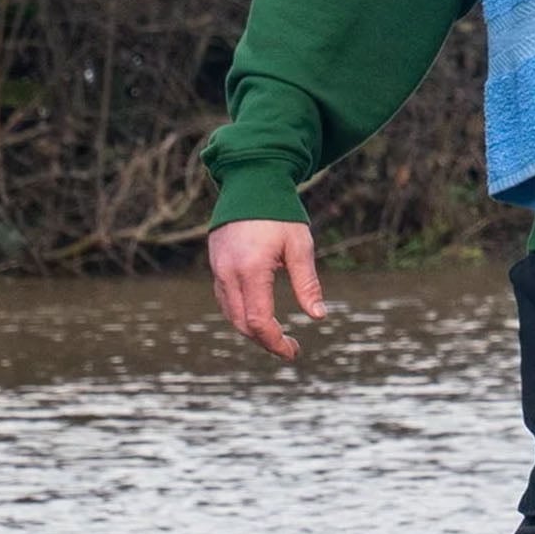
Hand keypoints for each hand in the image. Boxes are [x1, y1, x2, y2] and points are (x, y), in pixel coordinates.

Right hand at [208, 219, 327, 359]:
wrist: (250, 182)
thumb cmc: (280, 213)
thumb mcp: (300, 246)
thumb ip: (307, 283)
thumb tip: (319, 316)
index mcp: (251, 270)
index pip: (259, 322)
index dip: (276, 343)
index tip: (294, 351)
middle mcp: (229, 273)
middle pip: (242, 324)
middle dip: (265, 342)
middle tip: (289, 348)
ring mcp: (218, 269)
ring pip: (230, 314)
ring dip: (252, 330)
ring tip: (276, 335)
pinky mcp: (216, 264)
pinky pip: (224, 299)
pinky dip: (241, 314)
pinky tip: (258, 315)